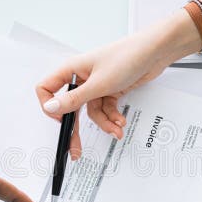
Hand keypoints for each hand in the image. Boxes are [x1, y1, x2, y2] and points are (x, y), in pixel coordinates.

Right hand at [35, 9, 201, 156]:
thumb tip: (50, 109)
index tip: (61, 119)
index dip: (50, 106)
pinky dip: (113, 117)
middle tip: (75, 148)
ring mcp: (97, 85)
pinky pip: (106, 109)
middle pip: (70, 107)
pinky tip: (121, 121)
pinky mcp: (111, 90)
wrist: (155, 53)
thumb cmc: (126, 57)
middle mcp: (81, 77)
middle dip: (75, 128)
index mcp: (71, 69)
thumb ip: (73, 100)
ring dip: (104, 122)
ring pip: (92, 111)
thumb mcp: (98, 84)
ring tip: (115, 129)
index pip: (46, 88)